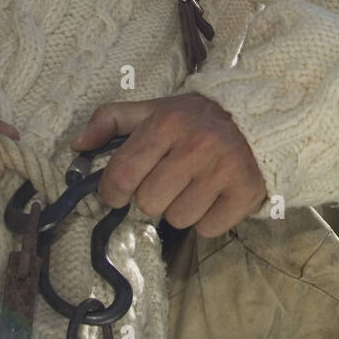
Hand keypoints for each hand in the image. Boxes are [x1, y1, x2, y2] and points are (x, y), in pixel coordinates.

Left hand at [71, 93, 266, 238]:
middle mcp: (196, 145)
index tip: (120, 191)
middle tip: (170, 180)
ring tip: (196, 186)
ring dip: (182, 208)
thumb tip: (78, 145)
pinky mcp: (245, 193)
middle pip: (148, 204)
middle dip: (154, 196)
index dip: (113, 191)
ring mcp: (223, 170)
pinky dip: (208, 219)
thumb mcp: (155, 109)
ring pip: (178, 220)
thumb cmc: (197, 118)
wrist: (260, 118)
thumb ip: (111, 121)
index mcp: (167, 123)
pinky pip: (208, 229)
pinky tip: (215, 196)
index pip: (121, 176)